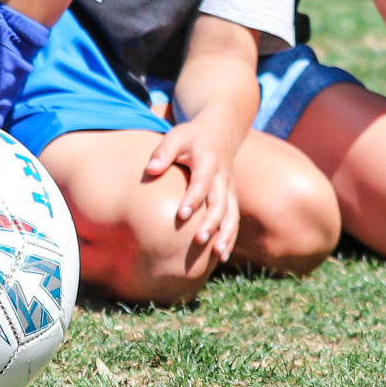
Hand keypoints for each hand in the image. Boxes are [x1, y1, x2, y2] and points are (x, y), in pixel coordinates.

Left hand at [144, 111, 240, 269]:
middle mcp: (223, 177)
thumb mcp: (176, 136)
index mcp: (208, 161)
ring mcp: (229, 188)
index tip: (182, 215)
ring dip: (226, 234)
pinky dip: (231, 236)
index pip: (202, 182)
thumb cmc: (191, 137)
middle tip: (199, 239)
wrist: (219, 132)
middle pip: (220, 202)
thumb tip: (151, 170)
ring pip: (232, 214)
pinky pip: (234, 219)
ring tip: (218, 253)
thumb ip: (163, 152)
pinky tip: (222, 254)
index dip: (194, 198)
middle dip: (212, 222)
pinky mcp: (232, 197)